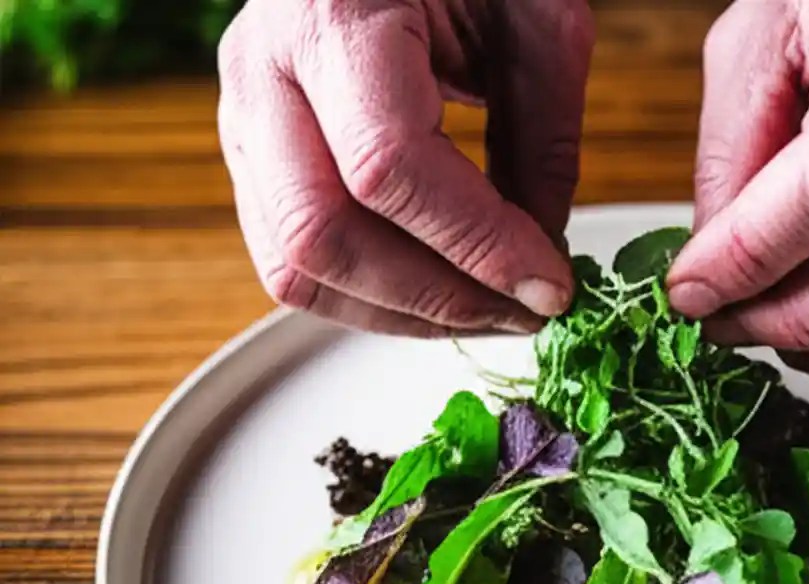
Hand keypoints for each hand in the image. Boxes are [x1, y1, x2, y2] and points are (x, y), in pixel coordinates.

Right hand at [217, 0, 592, 335]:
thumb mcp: (537, 19)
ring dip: (402, 313)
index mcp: (335, 12)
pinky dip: (368, 297)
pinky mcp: (252, 155)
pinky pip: (290, 261)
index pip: (387, 165)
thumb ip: (546, 137)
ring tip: (488, 310)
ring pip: (295, 266)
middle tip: (525, 311)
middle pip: (323, 234)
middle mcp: (263, 67)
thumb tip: (541, 259)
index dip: (476, 244)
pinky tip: (436, 291)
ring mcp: (242, 116)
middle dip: (438, 297)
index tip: (551, 283)